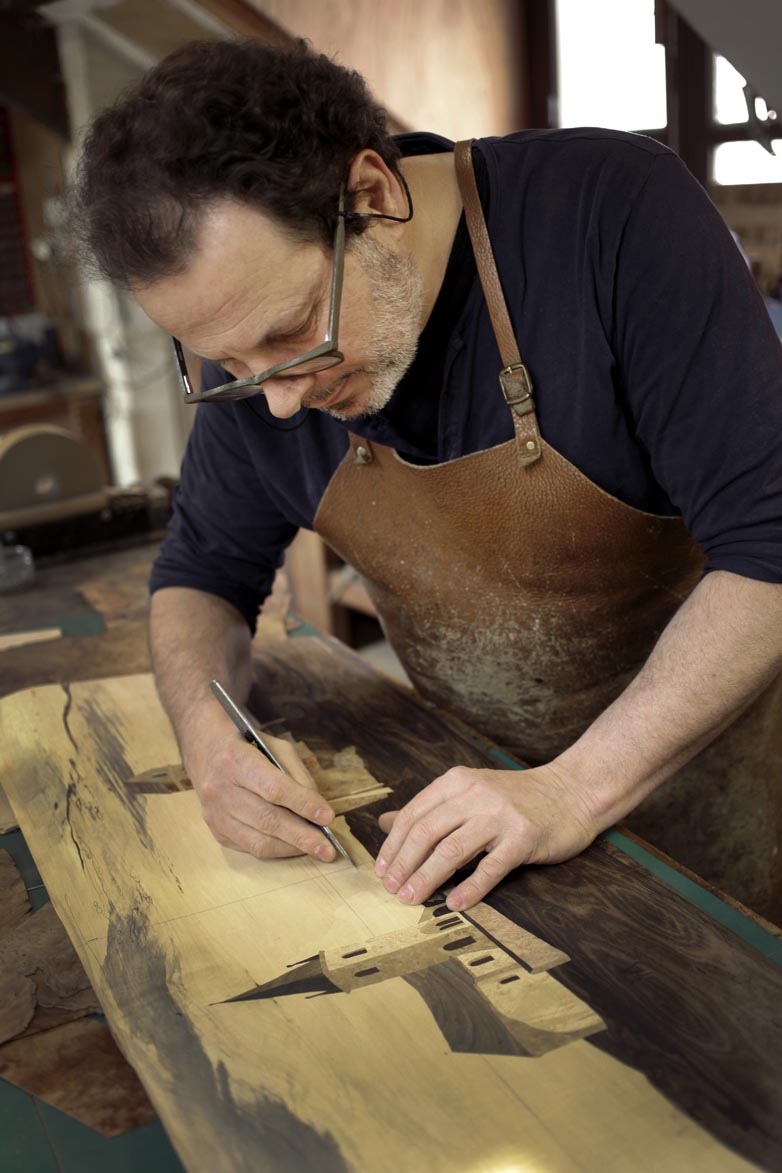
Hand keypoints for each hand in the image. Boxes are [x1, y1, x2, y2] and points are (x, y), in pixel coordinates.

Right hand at [185, 716, 335, 860]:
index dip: (302, 804)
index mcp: (235, 760)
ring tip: (316, 850)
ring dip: (291, 848)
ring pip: (258, 841)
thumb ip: (297, 775)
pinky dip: (276, 850)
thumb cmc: (248, 746)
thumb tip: (317, 809)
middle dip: (302, 836)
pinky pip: (249, 848)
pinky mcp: (215, 831)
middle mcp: (219, 789)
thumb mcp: (276, 747)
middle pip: (267, 819)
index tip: (327, 817)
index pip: (273, 788)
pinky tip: (293, 846)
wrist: (206, 751)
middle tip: (328, 848)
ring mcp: (214, 813)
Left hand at [375, 763, 598, 909]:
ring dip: (427, 878)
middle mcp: (475, 794)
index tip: (382, 870)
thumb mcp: (469, 791)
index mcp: (457, 781)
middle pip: (426, 832)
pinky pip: (490, 868)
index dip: (393, 845)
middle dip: (404, 864)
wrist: (573, 792)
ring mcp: (499, 816)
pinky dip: (469, 889)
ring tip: (412, 898)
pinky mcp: (523, 838)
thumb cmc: (517, 797)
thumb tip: (384, 824)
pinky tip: (454, 904)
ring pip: (451, 850)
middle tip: (392, 890)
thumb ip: (429, 807)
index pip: (413, 814)